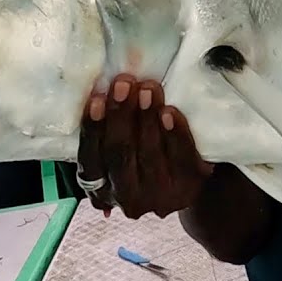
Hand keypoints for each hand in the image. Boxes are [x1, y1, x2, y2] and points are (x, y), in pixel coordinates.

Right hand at [77, 74, 214, 219]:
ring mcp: (159, 194)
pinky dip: (174, 133)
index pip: (90, 160)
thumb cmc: (145, 161)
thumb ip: (109, 134)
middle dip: (121, 115)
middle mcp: (126, 197)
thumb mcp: (119, 157)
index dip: (92, 129)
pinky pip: (181, 157)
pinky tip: (170, 111)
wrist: (191, 193)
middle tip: (124, 84)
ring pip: (149, 153)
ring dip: (147, 117)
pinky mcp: (189, 186)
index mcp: (101, 189)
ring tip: (148, 89)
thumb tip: (104, 91)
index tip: (97, 99)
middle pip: (119, 154)